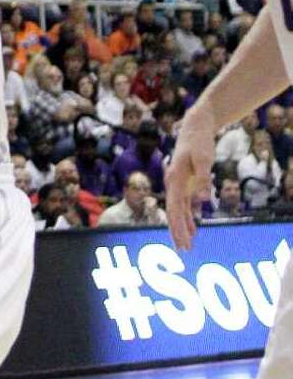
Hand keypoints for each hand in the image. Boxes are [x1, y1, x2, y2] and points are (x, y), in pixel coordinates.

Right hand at [165, 119, 213, 250]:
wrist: (195, 128)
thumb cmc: (199, 142)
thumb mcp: (204, 158)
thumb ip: (204, 179)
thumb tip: (204, 200)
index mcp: (174, 179)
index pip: (174, 208)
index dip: (177, 226)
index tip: (182, 241)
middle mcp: (173, 184)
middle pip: (173, 212)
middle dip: (177, 232)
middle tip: (184, 251)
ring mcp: (179, 184)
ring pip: (178, 211)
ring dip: (182, 227)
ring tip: (186, 245)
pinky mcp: (186, 184)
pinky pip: (184, 205)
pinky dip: (188, 218)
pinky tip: (193, 230)